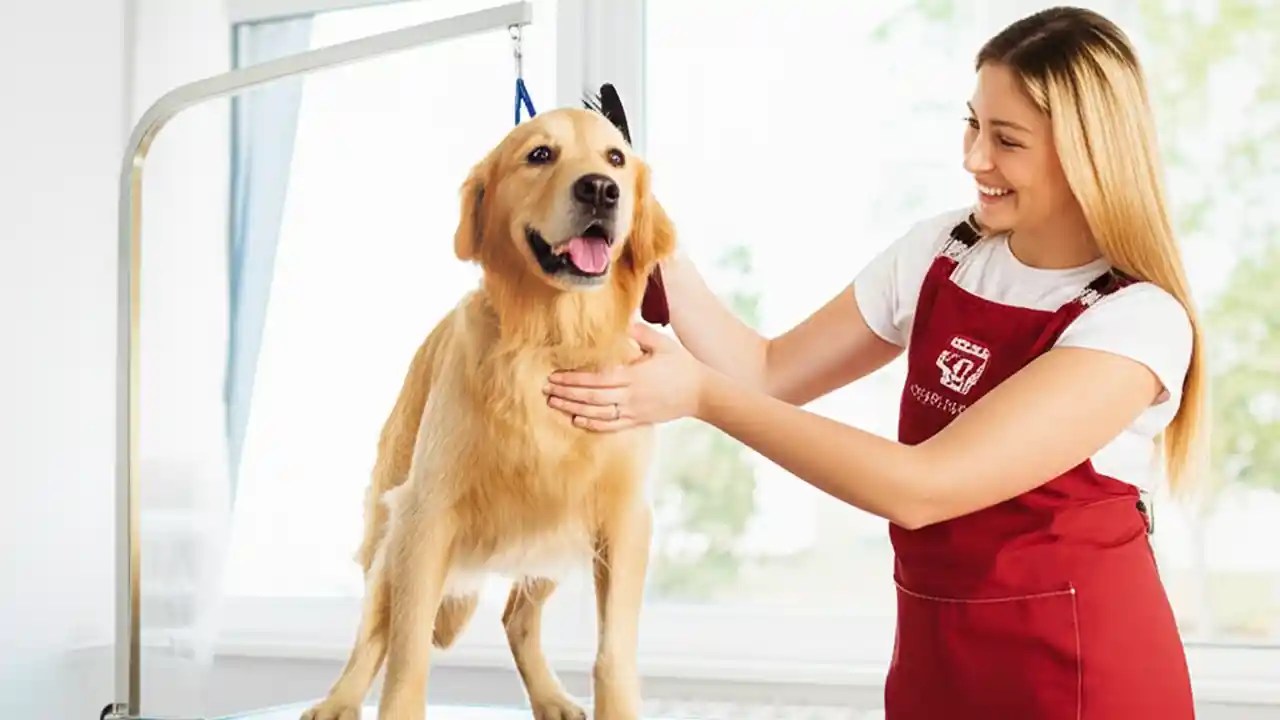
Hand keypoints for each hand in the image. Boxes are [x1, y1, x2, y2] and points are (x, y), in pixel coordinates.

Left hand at [545, 323, 706, 431]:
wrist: (701, 393)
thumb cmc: (681, 365)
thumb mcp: (662, 344)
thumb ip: (640, 333)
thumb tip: (621, 321)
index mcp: (634, 376)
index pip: (596, 379)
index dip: (573, 380)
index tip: (554, 376)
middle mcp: (630, 396)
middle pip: (591, 397)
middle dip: (566, 394)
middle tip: (545, 390)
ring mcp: (634, 411)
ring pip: (597, 413)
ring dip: (573, 409)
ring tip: (554, 404)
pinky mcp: (638, 420)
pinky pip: (611, 425)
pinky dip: (593, 424)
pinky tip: (577, 420)